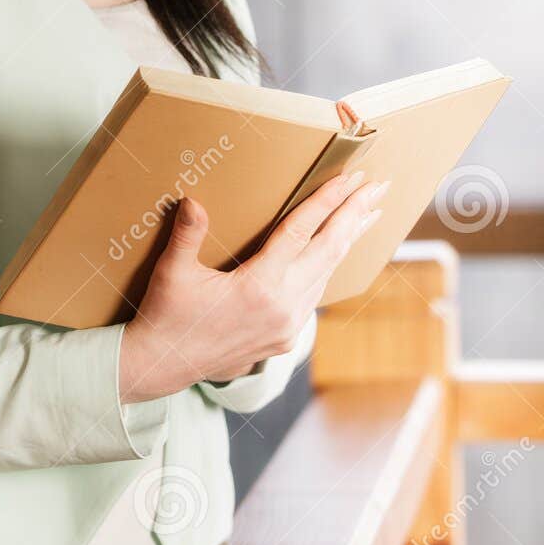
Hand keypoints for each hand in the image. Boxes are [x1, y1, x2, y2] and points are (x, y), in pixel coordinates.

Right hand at [118, 169, 387, 404]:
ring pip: (327, 274)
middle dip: (356, 215)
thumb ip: (187, 234)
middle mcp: (282, 307)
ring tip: (366, 214)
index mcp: (259, 286)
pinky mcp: (285, 340)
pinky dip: (328, 268)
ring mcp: (287, 326)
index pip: (301, 232)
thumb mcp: (172, 271)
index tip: (351, 179)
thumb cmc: (166, 315)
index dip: (327, 202)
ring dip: (347, 240)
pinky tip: (334, 253)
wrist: (164, 365)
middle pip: (329, 250)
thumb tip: (193, 200)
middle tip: (380, 187)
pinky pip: (314, 295)